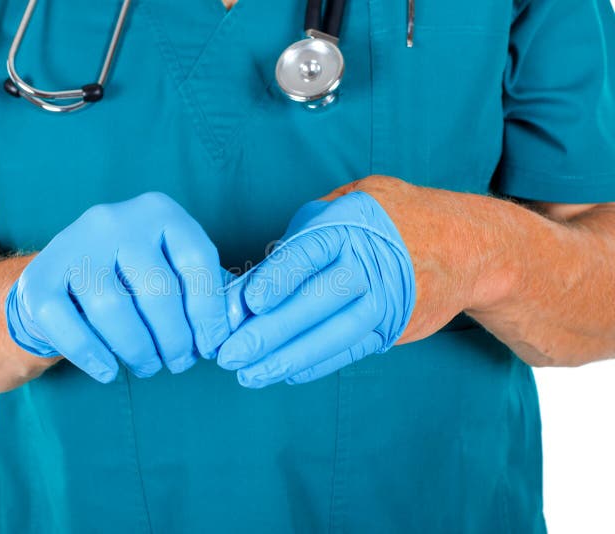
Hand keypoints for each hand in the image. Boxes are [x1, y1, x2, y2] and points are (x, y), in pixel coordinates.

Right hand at [6, 192, 230, 382]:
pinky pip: (69, 327)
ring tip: (148, 366)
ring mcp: (72, 245)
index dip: (210, 310)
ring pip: (113, 310)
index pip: (197, 258)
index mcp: (157, 210)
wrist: (61, 280)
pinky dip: (93, 356)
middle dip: (175, 338)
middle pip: (157, 288)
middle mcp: (114, 219)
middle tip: (179, 363)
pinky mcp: (38, 280)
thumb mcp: (173, 269)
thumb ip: (208, 290)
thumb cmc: (131, 279)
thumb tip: (236, 324)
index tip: (211, 345)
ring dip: (138, 351)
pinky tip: (109, 371)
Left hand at [218, 189, 415, 387]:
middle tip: (231, 354)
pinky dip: (319, 363)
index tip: (246, 304)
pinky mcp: (397, 325)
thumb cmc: (386, 219)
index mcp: (354, 220)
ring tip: (251, 374)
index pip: (310, 251)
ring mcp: (391, 296)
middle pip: (319, 299)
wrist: (466, 244)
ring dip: (290, 358)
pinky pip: (354, 349)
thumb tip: (254, 277)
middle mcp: (375, 258)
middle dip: (271, 331)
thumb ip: (303, 235)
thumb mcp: (346, 203)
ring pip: (336, 332)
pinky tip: (287, 373)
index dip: (277, 278)